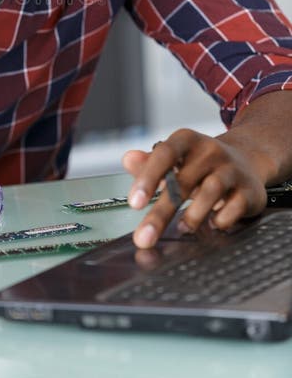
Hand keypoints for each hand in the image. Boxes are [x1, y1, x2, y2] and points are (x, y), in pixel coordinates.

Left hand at [122, 128, 267, 247]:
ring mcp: (232, 169)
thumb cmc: (200, 164)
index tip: (134, 203)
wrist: (246, 161)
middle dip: (161, 212)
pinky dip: (220, 219)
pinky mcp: (249, 190)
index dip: (148, 177)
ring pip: (211, 191)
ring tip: (181, 228)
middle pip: (183, 181)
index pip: (165, 154)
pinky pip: (235, 207)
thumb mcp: (174, 158)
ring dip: (192, 215)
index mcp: (187, 140)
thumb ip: (149, 162)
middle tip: (145, 237)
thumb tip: (128, 159)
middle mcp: (210, 151)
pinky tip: (211, 224)